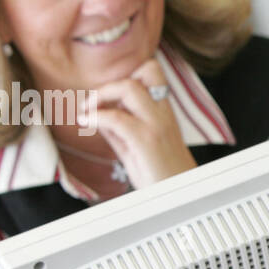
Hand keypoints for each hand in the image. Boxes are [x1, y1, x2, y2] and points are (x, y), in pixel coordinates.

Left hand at [77, 58, 196, 187]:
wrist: (180, 197)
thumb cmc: (162, 176)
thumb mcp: (138, 147)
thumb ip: (120, 129)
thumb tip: (97, 115)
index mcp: (165, 112)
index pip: (153, 72)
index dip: (130, 75)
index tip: (109, 95)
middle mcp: (163, 113)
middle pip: (146, 70)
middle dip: (113, 81)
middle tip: (95, 101)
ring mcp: (156, 125)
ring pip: (129, 88)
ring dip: (102, 95)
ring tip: (89, 111)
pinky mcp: (146, 140)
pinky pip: (116, 118)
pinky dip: (96, 117)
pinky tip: (87, 123)